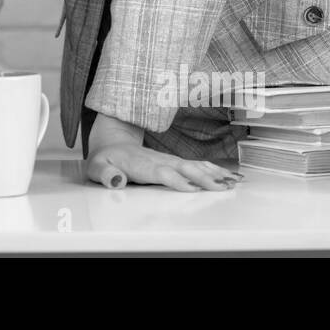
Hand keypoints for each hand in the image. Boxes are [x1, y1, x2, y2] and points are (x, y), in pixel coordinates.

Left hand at [84, 113, 241, 191]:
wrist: (112, 141)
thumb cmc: (105, 158)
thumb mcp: (96, 167)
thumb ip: (105, 174)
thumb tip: (116, 180)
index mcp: (141, 164)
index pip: (161, 172)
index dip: (176, 180)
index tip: (192, 188)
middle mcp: (158, 161)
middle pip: (184, 169)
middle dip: (203, 178)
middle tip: (222, 187)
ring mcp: (169, 160)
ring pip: (194, 166)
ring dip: (214, 174)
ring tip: (232, 181)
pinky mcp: (175, 162)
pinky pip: (197, 166)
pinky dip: (215, 170)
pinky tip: (229, 176)